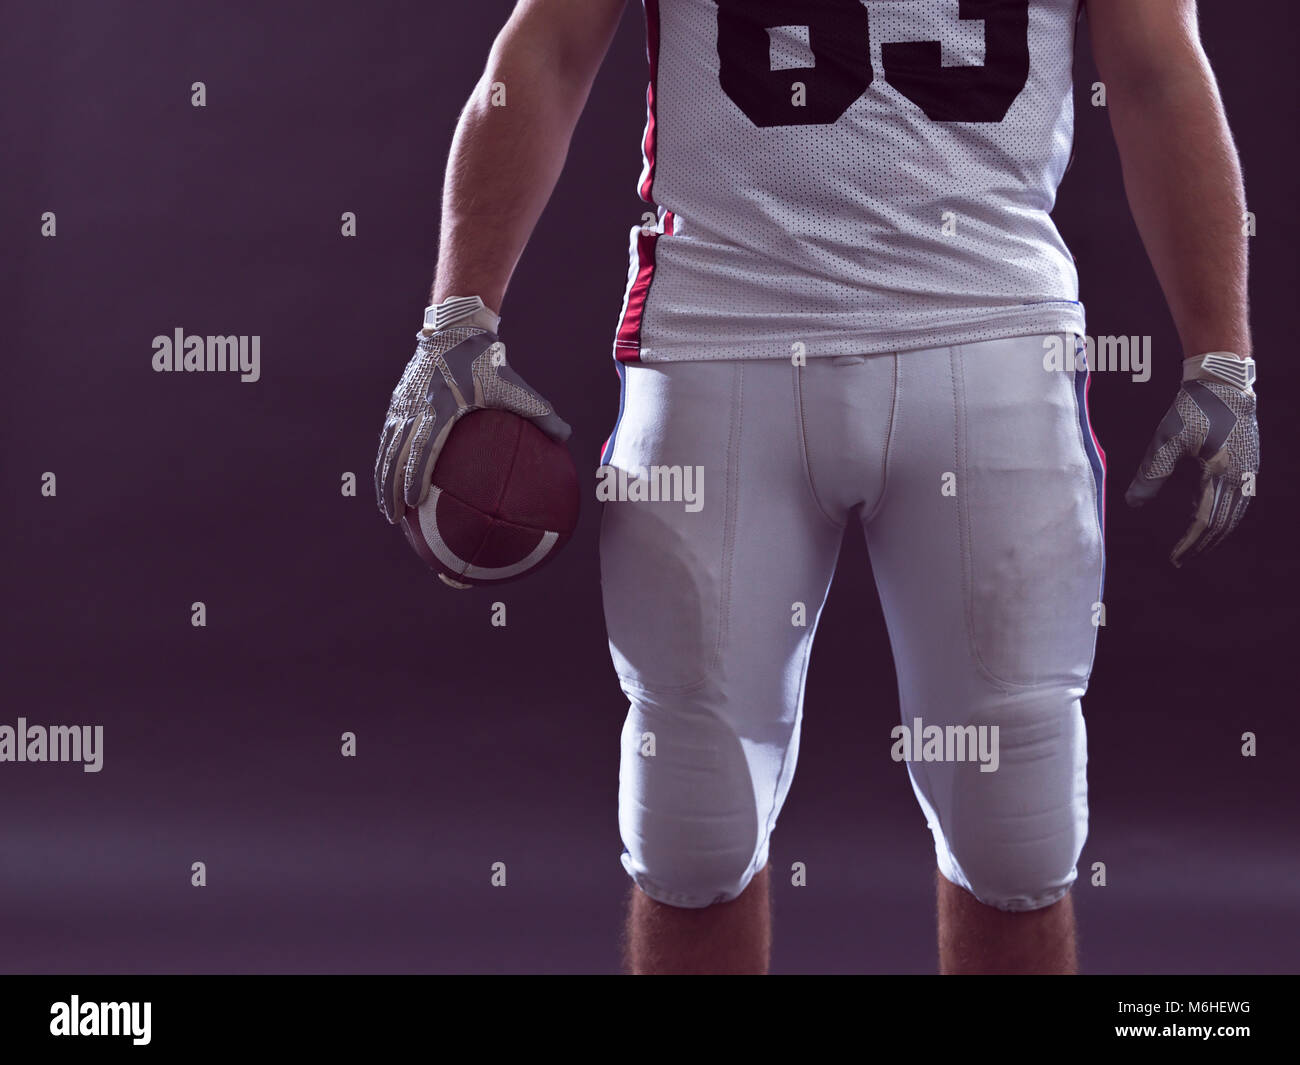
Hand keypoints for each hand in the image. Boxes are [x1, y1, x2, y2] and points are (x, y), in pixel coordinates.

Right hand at [375, 295, 570, 522]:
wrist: (455, 329)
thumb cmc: (487, 361)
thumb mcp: (515, 386)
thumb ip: (540, 412)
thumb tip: (567, 437)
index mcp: (441, 407)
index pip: (422, 449)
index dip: (415, 477)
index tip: (416, 503)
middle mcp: (415, 407)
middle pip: (395, 456)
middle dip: (391, 490)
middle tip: (394, 519)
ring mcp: (403, 405)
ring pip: (387, 449)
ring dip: (383, 480)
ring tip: (387, 509)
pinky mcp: (399, 402)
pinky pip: (389, 437)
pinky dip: (386, 461)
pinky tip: (389, 480)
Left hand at [1125, 353, 1257, 566]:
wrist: (1224, 383)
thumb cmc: (1193, 409)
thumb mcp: (1167, 440)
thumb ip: (1151, 474)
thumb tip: (1133, 504)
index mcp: (1221, 474)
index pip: (1204, 522)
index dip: (1188, 543)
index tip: (1173, 558)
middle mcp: (1240, 477)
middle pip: (1222, 524)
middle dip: (1201, 545)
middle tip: (1181, 559)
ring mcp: (1248, 471)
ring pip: (1233, 514)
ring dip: (1213, 533)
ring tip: (1192, 545)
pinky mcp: (1248, 465)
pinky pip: (1238, 500)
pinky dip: (1221, 515)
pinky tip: (1203, 517)